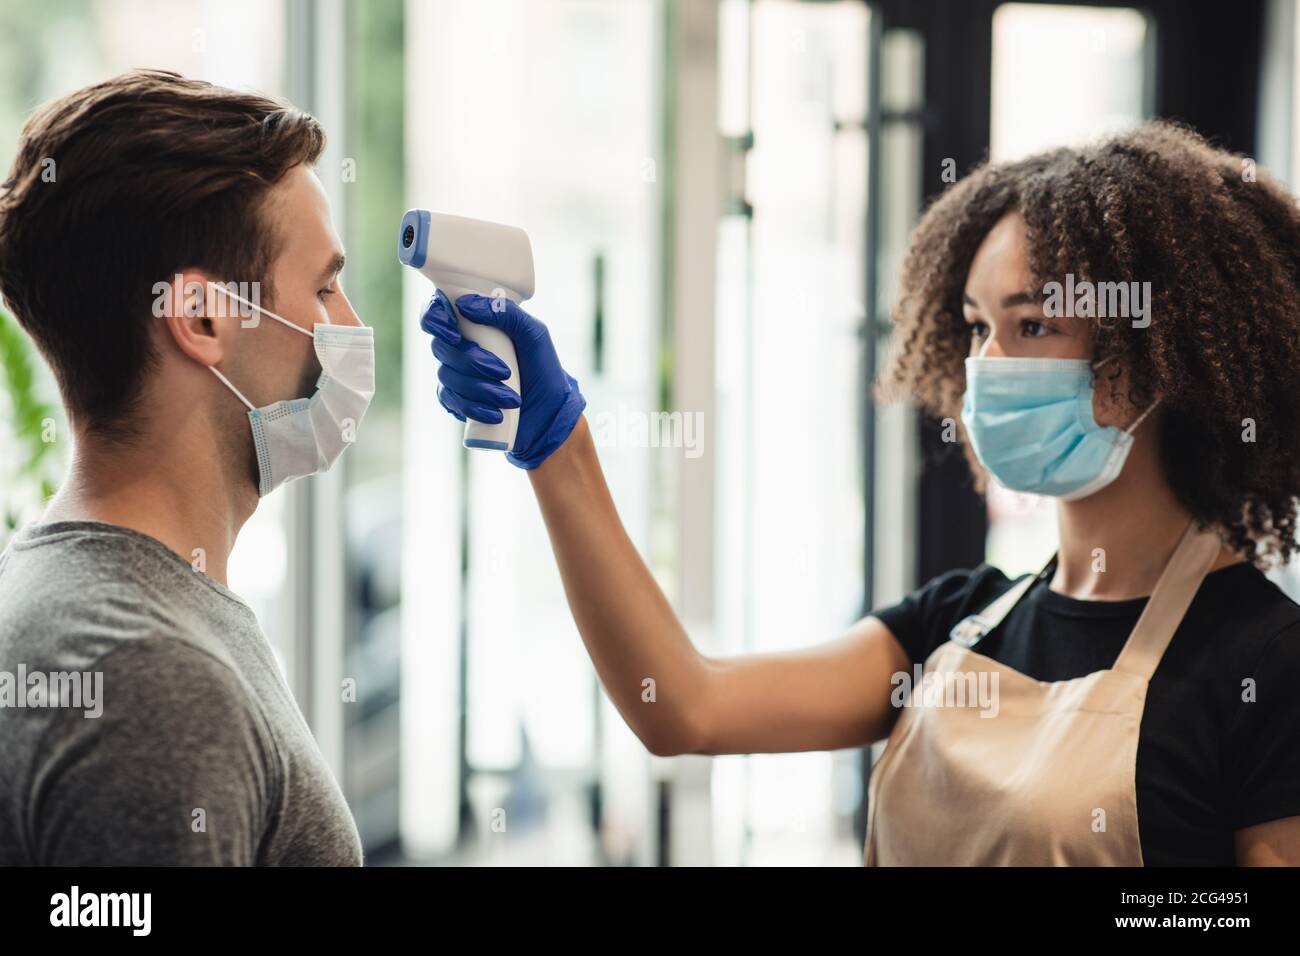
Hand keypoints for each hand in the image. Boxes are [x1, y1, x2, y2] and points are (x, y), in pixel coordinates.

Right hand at [419, 290, 586, 468]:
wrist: (549, 410)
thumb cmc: (542, 366)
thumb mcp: (533, 334)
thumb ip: (506, 313)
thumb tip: (466, 305)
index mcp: (472, 323)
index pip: (435, 312)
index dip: (435, 320)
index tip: (454, 335)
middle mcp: (458, 346)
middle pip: (442, 348)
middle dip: (472, 362)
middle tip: (504, 372)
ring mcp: (455, 374)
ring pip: (447, 377)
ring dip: (480, 388)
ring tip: (511, 399)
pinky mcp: (457, 400)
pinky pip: (452, 401)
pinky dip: (475, 408)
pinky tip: (496, 414)